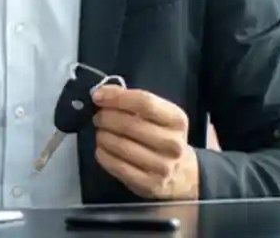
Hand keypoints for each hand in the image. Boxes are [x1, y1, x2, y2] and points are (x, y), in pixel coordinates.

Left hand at [92, 85, 199, 200]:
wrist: (181, 174)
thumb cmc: (162, 137)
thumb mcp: (157, 115)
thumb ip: (131, 101)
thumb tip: (101, 93)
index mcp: (177, 120)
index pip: (144, 102)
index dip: (116, 97)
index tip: (98, 96)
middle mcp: (173, 144)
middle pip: (129, 124)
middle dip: (105, 118)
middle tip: (98, 118)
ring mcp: (163, 166)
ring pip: (121, 145)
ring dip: (103, 136)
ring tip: (101, 133)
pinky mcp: (150, 185)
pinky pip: (117, 166)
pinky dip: (103, 154)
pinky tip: (102, 149)